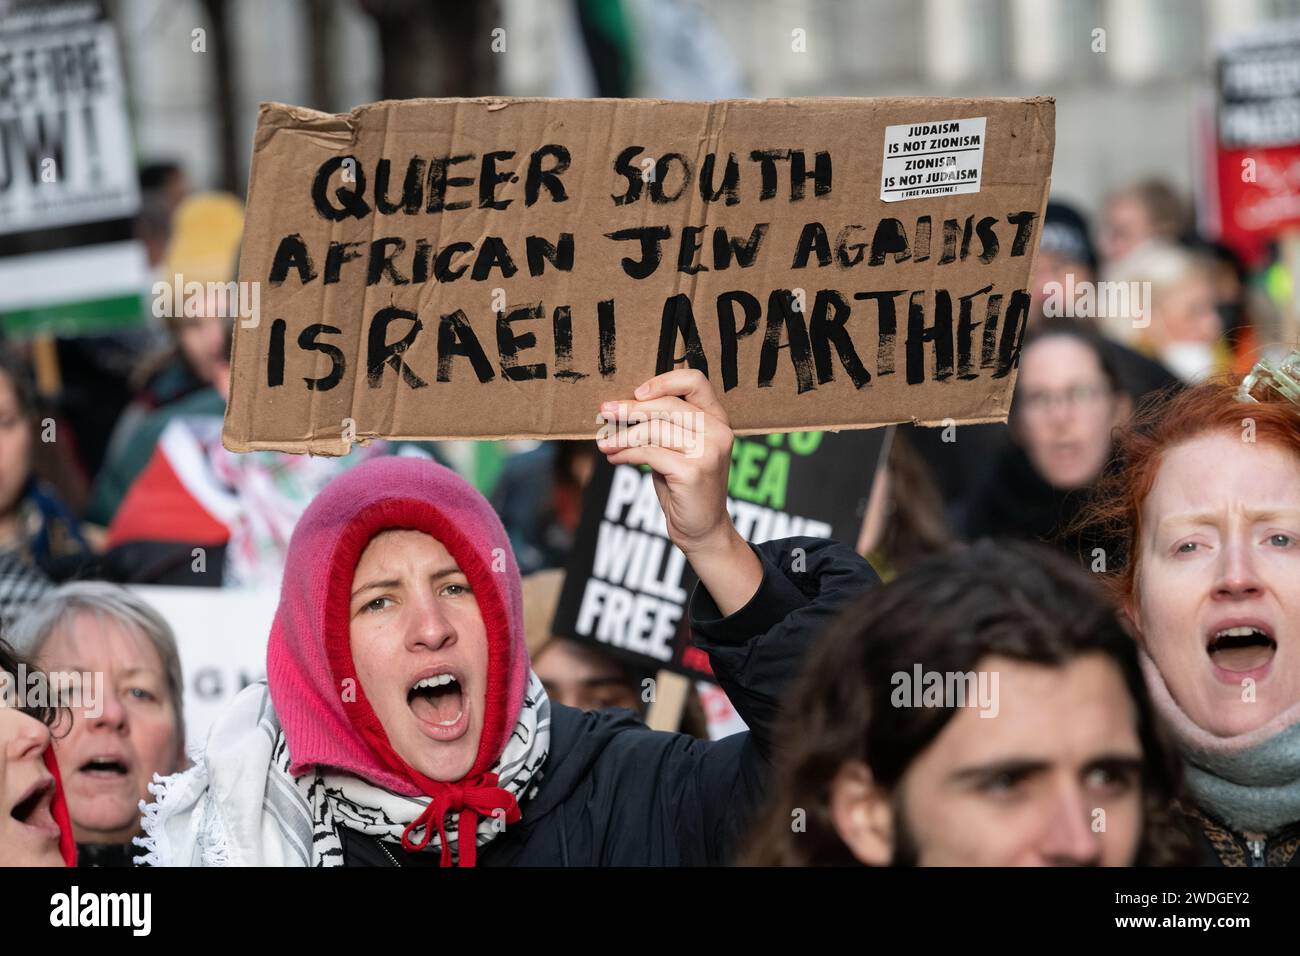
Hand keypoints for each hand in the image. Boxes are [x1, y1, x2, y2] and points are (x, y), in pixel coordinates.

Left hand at [596, 369, 760, 615]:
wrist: (702, 529)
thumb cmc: (684, 487)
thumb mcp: (677, 449)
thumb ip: (663, 426)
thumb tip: (622, 406)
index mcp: (717, 420)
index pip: (695, 381)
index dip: (663, 381)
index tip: (637, 392)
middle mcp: (718, 432)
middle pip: (668, 405)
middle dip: (630, 408)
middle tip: (604, 413)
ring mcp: (709, 452)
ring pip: (655, 429)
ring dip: (622, 435)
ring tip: (604, 443)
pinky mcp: (693, 472)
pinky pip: (649, 453)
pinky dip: (626, 453)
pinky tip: (614, 457)